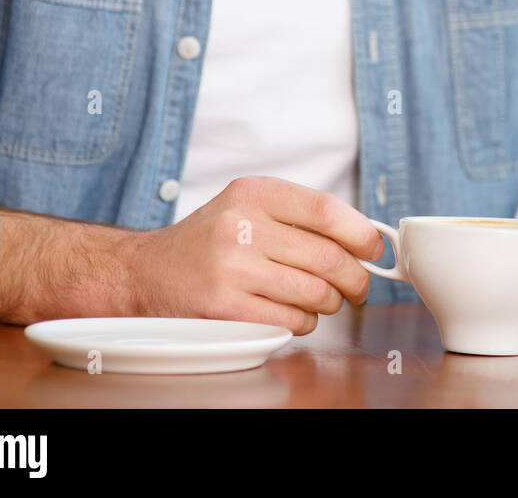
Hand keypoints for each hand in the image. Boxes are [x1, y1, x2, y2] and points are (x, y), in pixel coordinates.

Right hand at [119, 176, 383, 334]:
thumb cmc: (209, 241)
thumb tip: (364, 238)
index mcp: (254, 193)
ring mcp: (231, 267)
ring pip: (315, 292)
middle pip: (327, 257)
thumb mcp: (247, 207)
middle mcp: (242, 225)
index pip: (326, 210)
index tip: (375, 248)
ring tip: (323, 302)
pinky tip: (295, 316)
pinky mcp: (223, 307)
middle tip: (357, 287)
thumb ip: (299, 216)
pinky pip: (290, 320)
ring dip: (330, 304)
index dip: (361, 233)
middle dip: (354, 278)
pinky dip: (303, 323)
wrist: (143, 271)